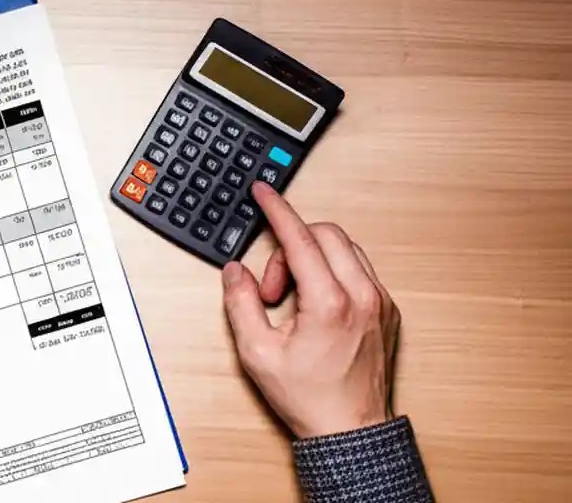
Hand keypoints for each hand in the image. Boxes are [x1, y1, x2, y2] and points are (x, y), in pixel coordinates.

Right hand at [222, 181, 400, 438]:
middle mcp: (363, 296)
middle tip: (271, 286)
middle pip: (326, 234)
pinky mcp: (387, 311)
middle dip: (291, 246)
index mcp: (330, 303)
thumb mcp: (257, 353)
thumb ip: (241, 304)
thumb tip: (235, 272)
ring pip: (345, 248)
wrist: (351, 430)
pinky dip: (333, 272)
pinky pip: (359, 269)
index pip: (300, 238)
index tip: (264, 192)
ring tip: (293, 298)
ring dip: (313, 258)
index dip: (277, 210)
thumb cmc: (310, 398)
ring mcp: (380, 302)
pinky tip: (315, 302)